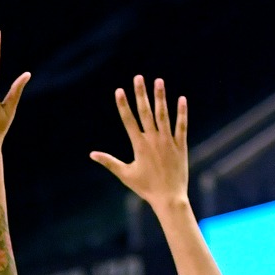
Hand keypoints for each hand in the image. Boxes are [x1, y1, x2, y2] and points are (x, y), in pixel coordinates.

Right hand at [90, 76, 189, 211]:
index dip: (123, 105)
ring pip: (163, 115)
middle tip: (138, 77)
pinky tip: (181, 99)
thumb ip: (109, 162)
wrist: (169, 197)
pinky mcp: (181, 146)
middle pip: (145, 112)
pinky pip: (181, 126)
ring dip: (160, 97)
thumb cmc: (145, 188)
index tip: (119, 90)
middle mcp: (153, 140)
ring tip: (159, 81)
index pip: (129, 120)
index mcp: (139, 146)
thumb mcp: (125, 174)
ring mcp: (168, 142)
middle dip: (141, 94)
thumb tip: (92, 154)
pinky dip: (181, 113)